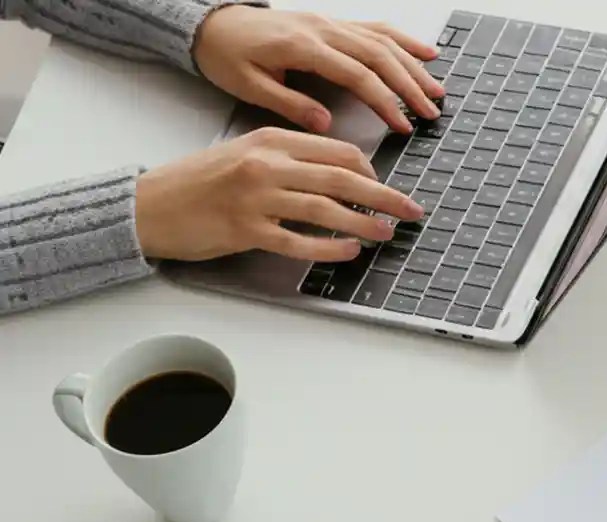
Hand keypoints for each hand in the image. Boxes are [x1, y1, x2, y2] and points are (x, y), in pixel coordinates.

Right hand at [135, 127, 424, 262]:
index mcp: (271, 141)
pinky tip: (349, 251)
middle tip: (411, 210)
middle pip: (342, 179)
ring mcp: (256, 198)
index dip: (370, 171)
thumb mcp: (246, 153)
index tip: (383, 186)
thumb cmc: (200, 182)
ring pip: (326, 209)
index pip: (338, 152)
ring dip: (363, 223)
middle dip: (384, 195)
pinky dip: (329, 247)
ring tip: (386, 232)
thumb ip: (291, 158)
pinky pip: (299, 241)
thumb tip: (341, 175)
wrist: (150, 205)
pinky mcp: (246, 231)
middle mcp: (267, 165)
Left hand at [193, 7, 444, 134]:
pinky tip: (426, 52)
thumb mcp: (248, 86)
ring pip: (384, 41)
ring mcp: (331, 22)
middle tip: (430, 113)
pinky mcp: (333, 22)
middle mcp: (323, 30)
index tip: (402, 126)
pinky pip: (376, 28)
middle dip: (409, 86)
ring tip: (436, 90)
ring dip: (414, 66)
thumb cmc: (227, 55)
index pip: (357, 75)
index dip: (384, 102)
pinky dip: (404, 40)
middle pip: (379, 56)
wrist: (211, 22)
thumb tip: (326, 124)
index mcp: (304, 47)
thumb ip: (289, 104)